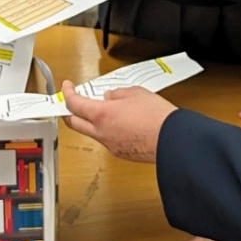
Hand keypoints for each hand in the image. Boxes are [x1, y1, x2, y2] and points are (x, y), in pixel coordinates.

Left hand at [62, 82, 176, 162]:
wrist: (172, 140)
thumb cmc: (157, 117)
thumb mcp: (135, 93)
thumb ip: (117, 94)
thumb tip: (109, 97)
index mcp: (101, 114)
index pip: (74, 104)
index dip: (67, 93)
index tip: (68, 87)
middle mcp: (101, 132)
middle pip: (73, 123)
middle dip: (68, 111)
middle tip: (72, 102)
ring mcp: (110, 145)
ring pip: (90, 133)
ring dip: (90, 121)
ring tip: (102, 110)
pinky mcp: (120, 153)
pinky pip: (106, 140)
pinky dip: (106, 130)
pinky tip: (119, 123)